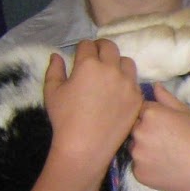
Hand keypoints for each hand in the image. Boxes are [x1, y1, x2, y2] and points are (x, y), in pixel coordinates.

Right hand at [43, 39, 142, 179]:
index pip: (88, 45)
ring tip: (109, 72)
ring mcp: (128, 83)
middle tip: (96, 56)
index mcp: (89, 64)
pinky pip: (135, 82)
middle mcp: (111, 69)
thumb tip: (57, 55)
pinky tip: (118, 90)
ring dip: (117, 62)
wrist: (86, 145)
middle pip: (110, 47)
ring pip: (127, 62)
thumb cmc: (64, 118)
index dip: (83, 48)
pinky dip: (126, 82)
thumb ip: (54, 69)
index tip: (81, 54)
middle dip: (101, 48)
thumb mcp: (52, 91)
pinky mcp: (137, 98)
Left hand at [127, 85, 189, 190]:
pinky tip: (163, 167)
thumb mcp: (188, 113)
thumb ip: (167, 98)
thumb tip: (153, 85)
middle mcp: (138, 132)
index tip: (165, 125)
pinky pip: (137, 165)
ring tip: (165, 155)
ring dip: (144, 148)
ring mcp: (136, 154)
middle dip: (145, 131)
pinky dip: (147, 166)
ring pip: (134, 147)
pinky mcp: (138, 173)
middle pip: (133, 127)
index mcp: (150, 114)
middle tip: (166, 141)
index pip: (140, 108)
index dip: (152, 116)